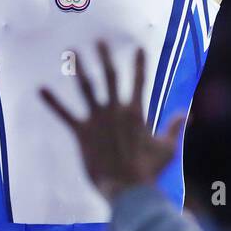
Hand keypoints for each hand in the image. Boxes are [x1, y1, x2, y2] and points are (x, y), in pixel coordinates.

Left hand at [39, 43, 184, 201]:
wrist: (128, 190)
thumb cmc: (149, 171)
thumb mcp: (167, 148)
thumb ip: (175, 127)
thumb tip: (189, 113)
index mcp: (136, 112)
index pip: (140, 82)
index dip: (139, 64)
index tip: (138, 47)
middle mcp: (116, 110)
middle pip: (110, 76)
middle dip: (104, 56)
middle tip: (98, 40)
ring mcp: (98, 120)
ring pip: (87, 88)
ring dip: (80, 69)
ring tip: (73, 51)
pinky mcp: (82, 133)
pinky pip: (65, 115)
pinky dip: (53, 102)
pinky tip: (41, 89)